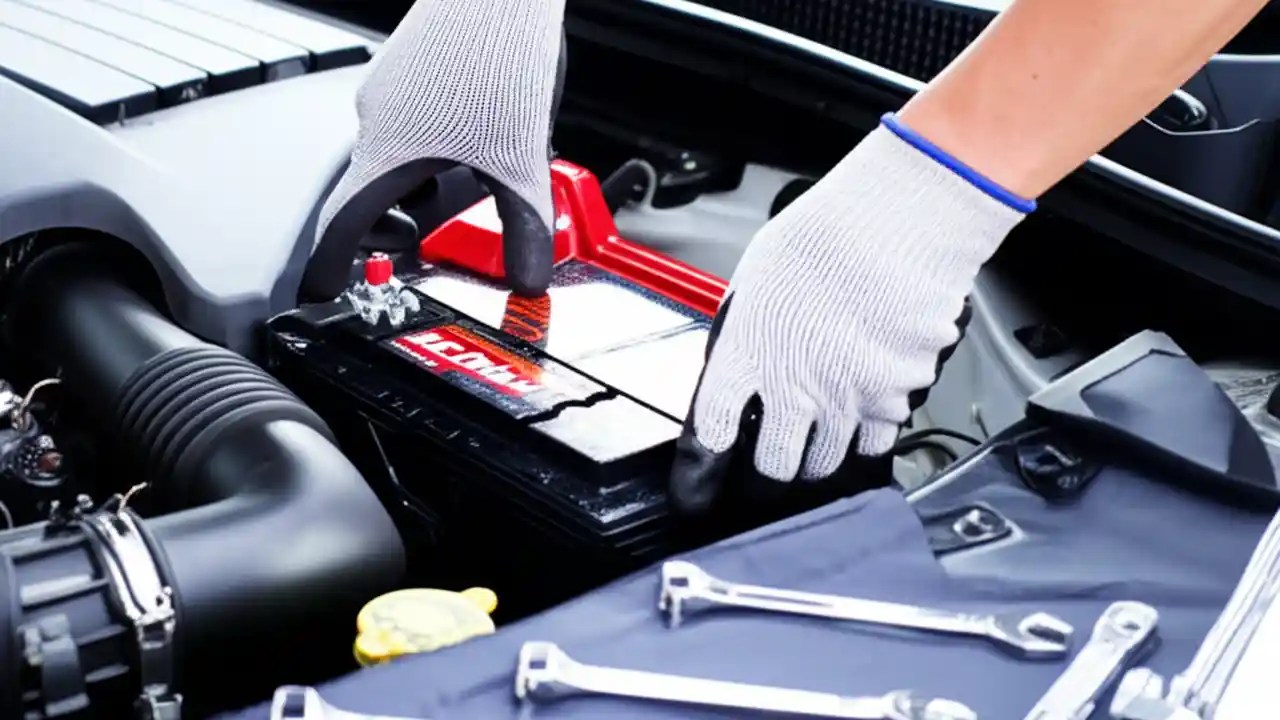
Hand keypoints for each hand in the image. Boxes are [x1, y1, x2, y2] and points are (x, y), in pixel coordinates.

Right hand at [300, 0, 567, 301]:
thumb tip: (528, 280)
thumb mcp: (522, 162)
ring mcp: (386, 90)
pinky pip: (407, 121)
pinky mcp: (407, 67)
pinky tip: (479, 133)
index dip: (330, 268)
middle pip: (372, 193)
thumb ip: (523, 226)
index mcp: (387, 154)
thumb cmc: (499, 56)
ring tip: (472, 178)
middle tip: (427, 234)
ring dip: (423, 180)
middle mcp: (374, 121)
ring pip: (392, 155)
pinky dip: (432, 144)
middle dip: (401, 220)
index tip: (321, 293)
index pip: (342, 227)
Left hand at [669, 120, 1028, 514]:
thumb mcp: (755, 282)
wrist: (897, 222)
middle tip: (775, 461)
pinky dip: (870, 434)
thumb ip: (744, 335)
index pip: (714, 432)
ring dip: (821, 458)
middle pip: (774, 466)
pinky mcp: (896, 397)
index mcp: (746, 357)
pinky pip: (879, 437)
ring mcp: (848, 399)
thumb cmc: (825, 237)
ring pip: (827, 463)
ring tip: (820, 443)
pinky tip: (866, 414)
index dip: (707, 460)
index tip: (710, 469)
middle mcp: (794, 388)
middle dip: (771, 470)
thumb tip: (737, 366)